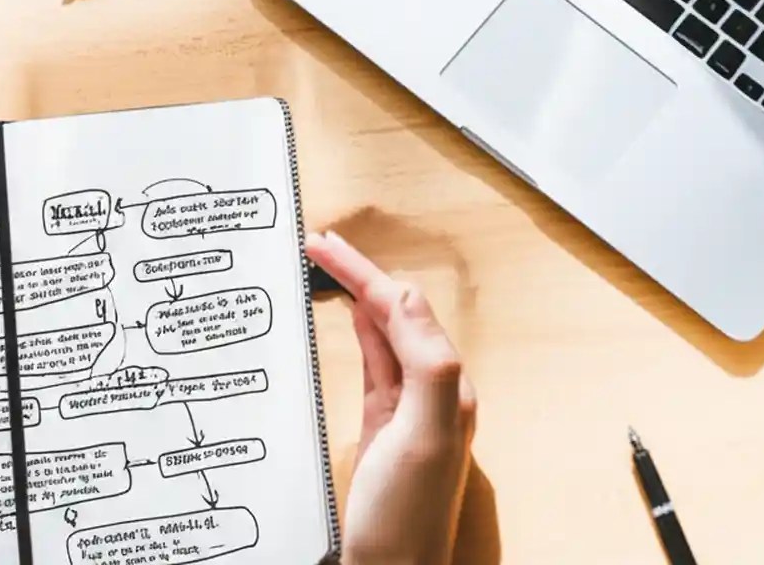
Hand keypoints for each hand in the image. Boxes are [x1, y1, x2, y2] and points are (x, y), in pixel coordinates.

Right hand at [307, 231, 475, 564]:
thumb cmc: (406, 519)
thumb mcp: (423, 436)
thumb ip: (425, 363)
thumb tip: (407, 297)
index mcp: (445, 385)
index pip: (403, 310)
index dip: (362, 273)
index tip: (323, 245)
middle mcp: (432, 389)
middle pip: (395, 312)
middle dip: (359, 273)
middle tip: (318, 244)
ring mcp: (406, 406)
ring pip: (384, 331)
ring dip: (358, 293)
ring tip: (328, 263)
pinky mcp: (384, 424)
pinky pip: (374, 362)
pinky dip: (361, 331)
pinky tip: (350, 315)